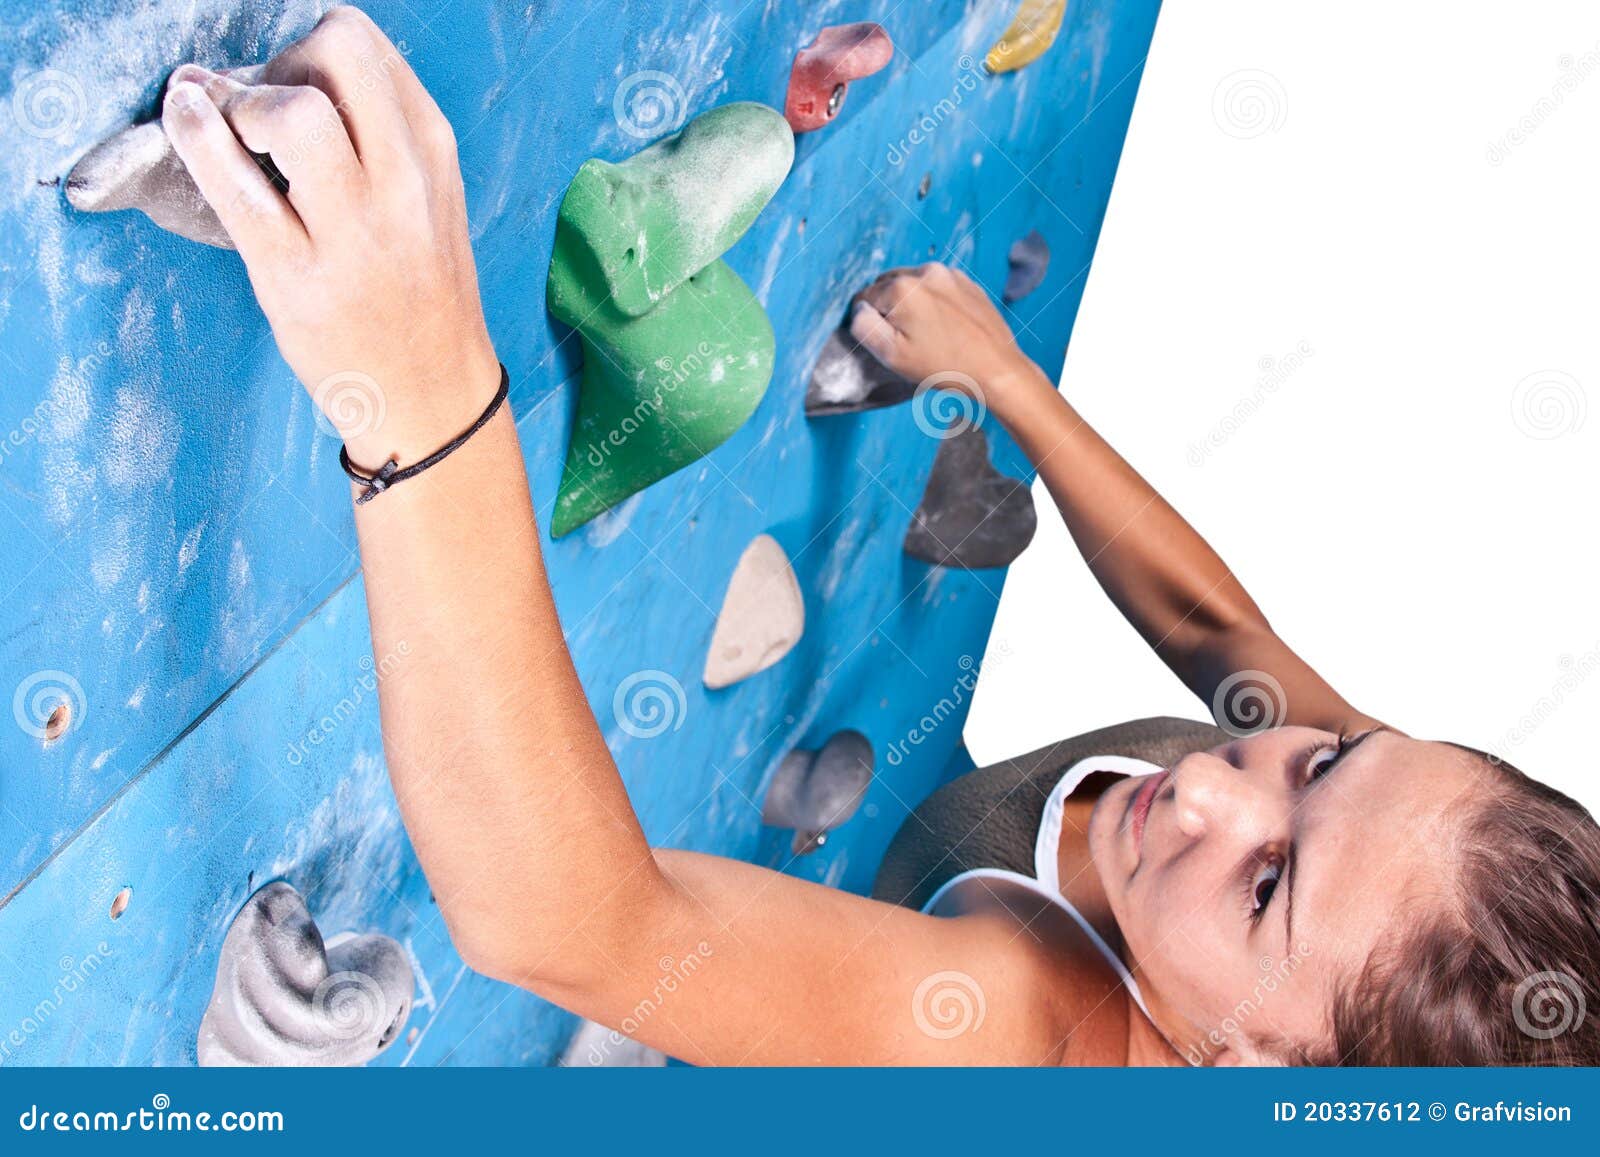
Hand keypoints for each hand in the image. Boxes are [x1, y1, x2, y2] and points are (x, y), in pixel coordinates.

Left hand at [160, 6, 499, 469]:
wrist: (434, 399)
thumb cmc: (422, 299)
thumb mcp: (430, 203)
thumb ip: (382, 138)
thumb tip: (287, 73)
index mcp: (434, 155)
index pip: (364, 47)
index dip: (311, 50)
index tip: (294, 86)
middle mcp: (402, 185)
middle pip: (335, 53)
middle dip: (282, 62)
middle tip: (266, 107)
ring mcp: (353, 234)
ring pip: (291, 113)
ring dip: (243, 101)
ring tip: (236, 129)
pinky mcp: (296, 277)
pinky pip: (234, 185)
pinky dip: (194, 135)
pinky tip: (184, 117)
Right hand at [850, 263, 1044, 413]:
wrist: (997, 370)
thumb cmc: (945, 366)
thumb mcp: (893, 355)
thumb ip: (864, 327)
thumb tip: (859, 310)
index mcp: (902, 287)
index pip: (865, 298)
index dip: (872, 323)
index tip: (890, 342)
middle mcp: (925, 271)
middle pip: (889, 287)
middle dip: (891, 310)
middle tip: (909, 340)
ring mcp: (950, 275)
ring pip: (914, 286)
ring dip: (913, 305)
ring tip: (930, 335)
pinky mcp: (967, 283)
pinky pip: (938, 289)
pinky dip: (935, 304)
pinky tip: (946, 329)